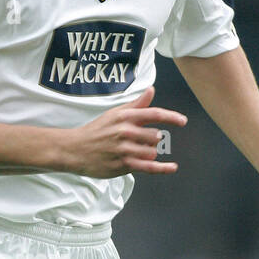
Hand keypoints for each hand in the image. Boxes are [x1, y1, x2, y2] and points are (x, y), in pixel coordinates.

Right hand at [68, 86, 187, 178]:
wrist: (75, 149)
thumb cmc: (96, 131)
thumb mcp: (115, 114)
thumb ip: (136, 105)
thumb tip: (151, 90)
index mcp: (125, 117)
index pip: (154, 114)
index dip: (172, 117)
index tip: (183, 121)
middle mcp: (125, 132)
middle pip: (155, 136)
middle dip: (154, 140)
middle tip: (141, 141)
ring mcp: (124, 149)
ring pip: (151, 152)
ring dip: (149, 152)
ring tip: (135, 151)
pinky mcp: (122, 165)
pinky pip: (148, 167)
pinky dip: (162, 168)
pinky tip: (173, 167)